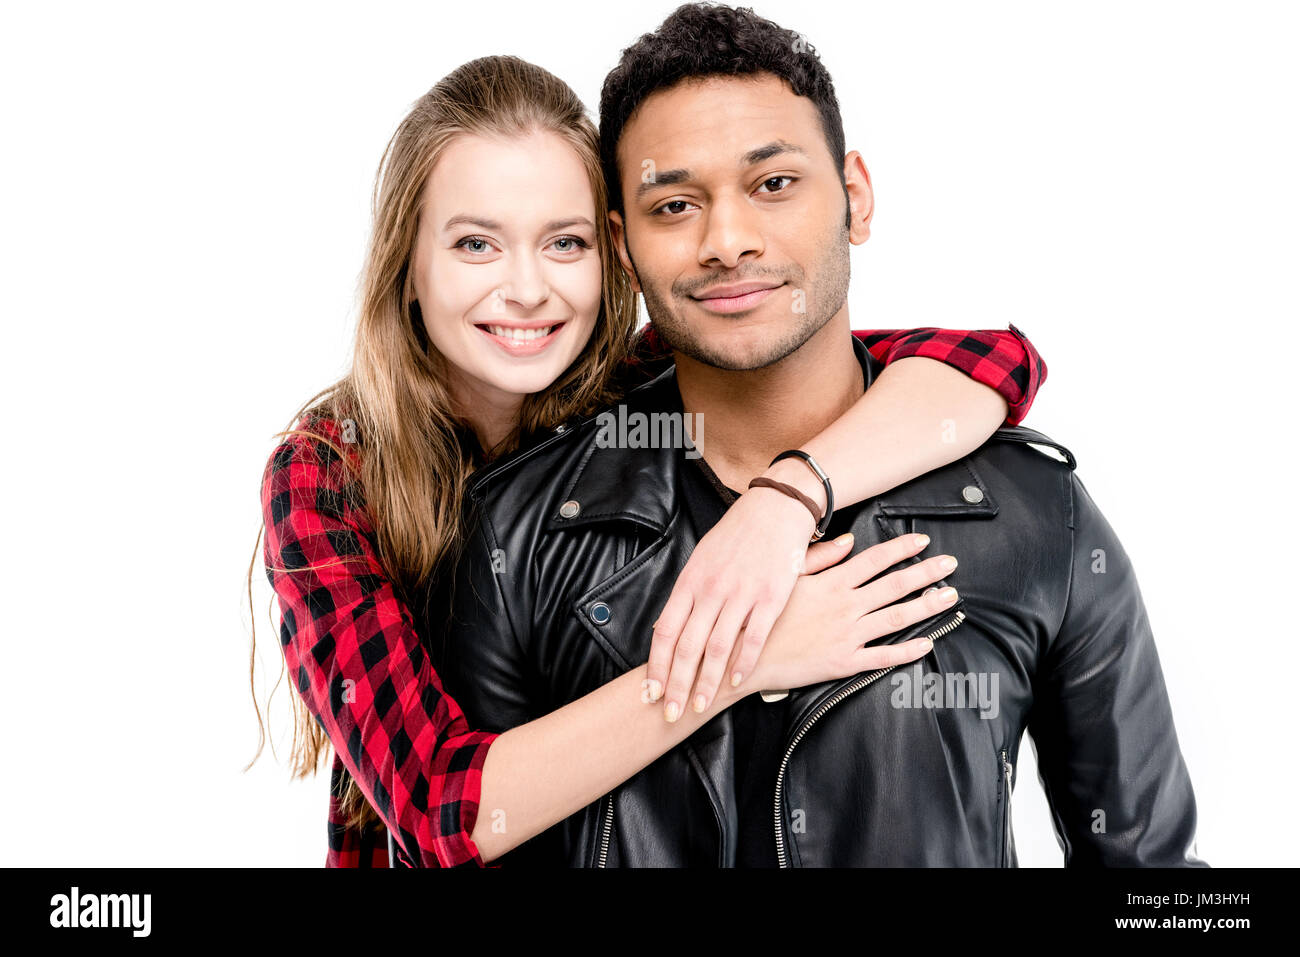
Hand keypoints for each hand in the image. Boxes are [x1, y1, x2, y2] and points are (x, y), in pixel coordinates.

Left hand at [645, 479, 820, 721]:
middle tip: (670, 714)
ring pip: (717, 648)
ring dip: (706, 682)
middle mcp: (711, 589)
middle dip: (676, 685)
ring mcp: (741, 594)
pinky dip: (743, 664)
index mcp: (690, 580)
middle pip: (686, 647)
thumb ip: (687, 594)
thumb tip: (666, 627)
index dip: (656, 665)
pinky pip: (753, 638)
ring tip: (700, 706)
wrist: (776, 508)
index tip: (650, 692)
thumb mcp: (702, 558)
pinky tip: (737, 682)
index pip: (664, 631)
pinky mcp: (770, 596)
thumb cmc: (737, 535)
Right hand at [744, 532, 959, 694]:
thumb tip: (847, 541)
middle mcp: (844, 606)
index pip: (874, 560)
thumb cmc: (761, 615)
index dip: (901, 549)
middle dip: (926, 573)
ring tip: (950, 597)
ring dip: (926, 606)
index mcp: (831, 583)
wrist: (743, 656)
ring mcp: (847, 635)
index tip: (922, 540)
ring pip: (896, 618)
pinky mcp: (843, 662)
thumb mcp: (786, 578)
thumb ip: (819, 558)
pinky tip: (926, 643)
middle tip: (951, 564)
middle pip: (894, 586)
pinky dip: (907, 650)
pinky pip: (882, 657)